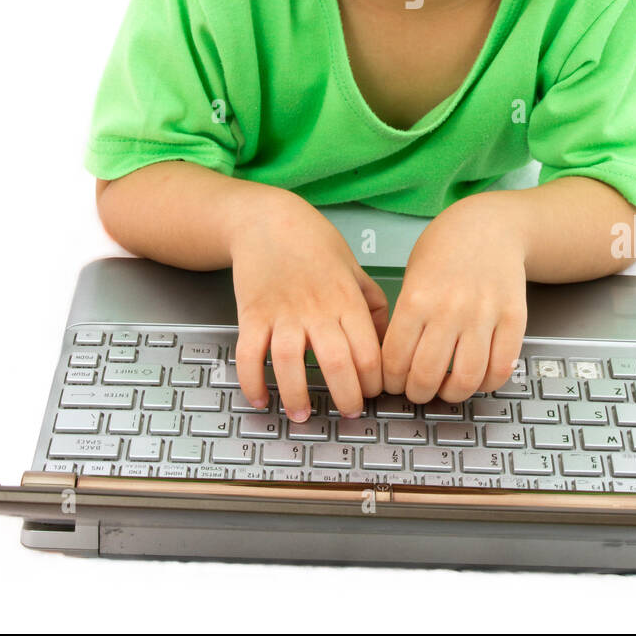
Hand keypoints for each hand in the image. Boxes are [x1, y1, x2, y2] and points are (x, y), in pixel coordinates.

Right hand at [229, 188, 388, 422]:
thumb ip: (373, 305)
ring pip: (290, 366)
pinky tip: (261, 398)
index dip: (374, 382)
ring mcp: (281, 313)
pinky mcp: (251, 314)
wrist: (267, 220)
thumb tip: (386, 343)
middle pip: (335, 365)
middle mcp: (315, 308)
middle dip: (345, 398)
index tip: (372, 393)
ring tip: (303, 415)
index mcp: (345, 299)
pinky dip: (253, 383)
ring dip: (297, 398)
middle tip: (348, 413)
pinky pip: (249, 356)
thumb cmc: (313, 243)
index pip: (368, 353)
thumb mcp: (354, 268)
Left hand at [381, 193, 527, 403]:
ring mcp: (484, 315)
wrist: (490, 225)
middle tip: (417, 391)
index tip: (393, 384)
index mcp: (416, 299)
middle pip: (427, 376)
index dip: (391, 382)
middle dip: (417, 393)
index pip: (394, 361)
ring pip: (466, 380)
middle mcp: (450, 309)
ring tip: (447, 389)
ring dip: (452, 394)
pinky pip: (501, 368)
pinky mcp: (513, 319)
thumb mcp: (412, 275)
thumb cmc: (446, 248)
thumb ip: (406, 317)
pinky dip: (487, 383)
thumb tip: (396, 362)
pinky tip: (478, 377)